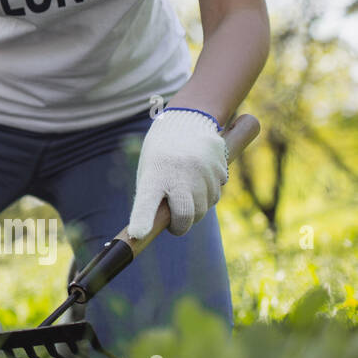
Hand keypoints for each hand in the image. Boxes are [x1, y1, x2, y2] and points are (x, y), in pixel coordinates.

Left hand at [127, 108, 227, 238]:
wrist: (186, 122)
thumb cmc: (161, 154)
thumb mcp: (150, 171)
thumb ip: (154, 199)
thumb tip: (154, 230)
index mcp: (154, 175)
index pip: (147, 202)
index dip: (142, 220)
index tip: (138, 235)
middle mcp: (178, 174)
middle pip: (185, 217)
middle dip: (180, 225)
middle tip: (174, 221)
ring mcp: (201, 172)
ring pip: (203, 208)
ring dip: (195, 208)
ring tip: (185, 189)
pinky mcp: (219, 169)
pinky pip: (215, 194)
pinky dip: (208, 194)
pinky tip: (199, 178)